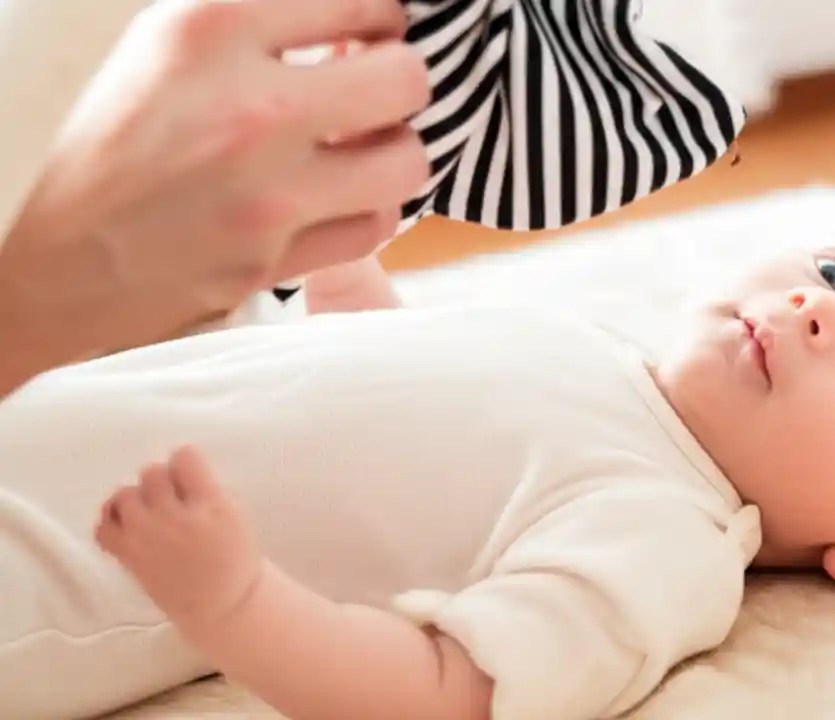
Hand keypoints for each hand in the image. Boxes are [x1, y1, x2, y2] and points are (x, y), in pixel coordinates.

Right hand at [0, 0, 428, 360]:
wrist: (65, 259)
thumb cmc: (119, 140)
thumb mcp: (168, 43)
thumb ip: (265, 21)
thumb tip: (356, 22)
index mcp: (210, 31)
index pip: (360, 2)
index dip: (381, 17)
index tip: (374, 31)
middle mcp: (247, 111)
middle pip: (405, 80)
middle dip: (399, 80)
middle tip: (377, 89)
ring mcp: (266, 194)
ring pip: (407, 161)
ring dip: (394, 150)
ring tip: (365, 146)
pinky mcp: (276, 260)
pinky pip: (377, 226)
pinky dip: (370, 208)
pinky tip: (344, 195)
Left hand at [96, 446, 261, 630]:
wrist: (222, 606)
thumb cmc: (234, 559)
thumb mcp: (235, 516)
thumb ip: (208, 490)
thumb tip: (179, 472)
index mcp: (211, 504)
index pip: (184, 457)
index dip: (185, 465)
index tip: (189, 479)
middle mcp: (176, 517)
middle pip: (151, 472)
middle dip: (162, 483)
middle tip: (172, 500)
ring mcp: (148, 536)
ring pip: (125, 493)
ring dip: (136, 499)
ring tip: (149, 513)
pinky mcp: (128, 556)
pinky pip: (103, 525)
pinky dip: (112, 520)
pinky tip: (128, 525)